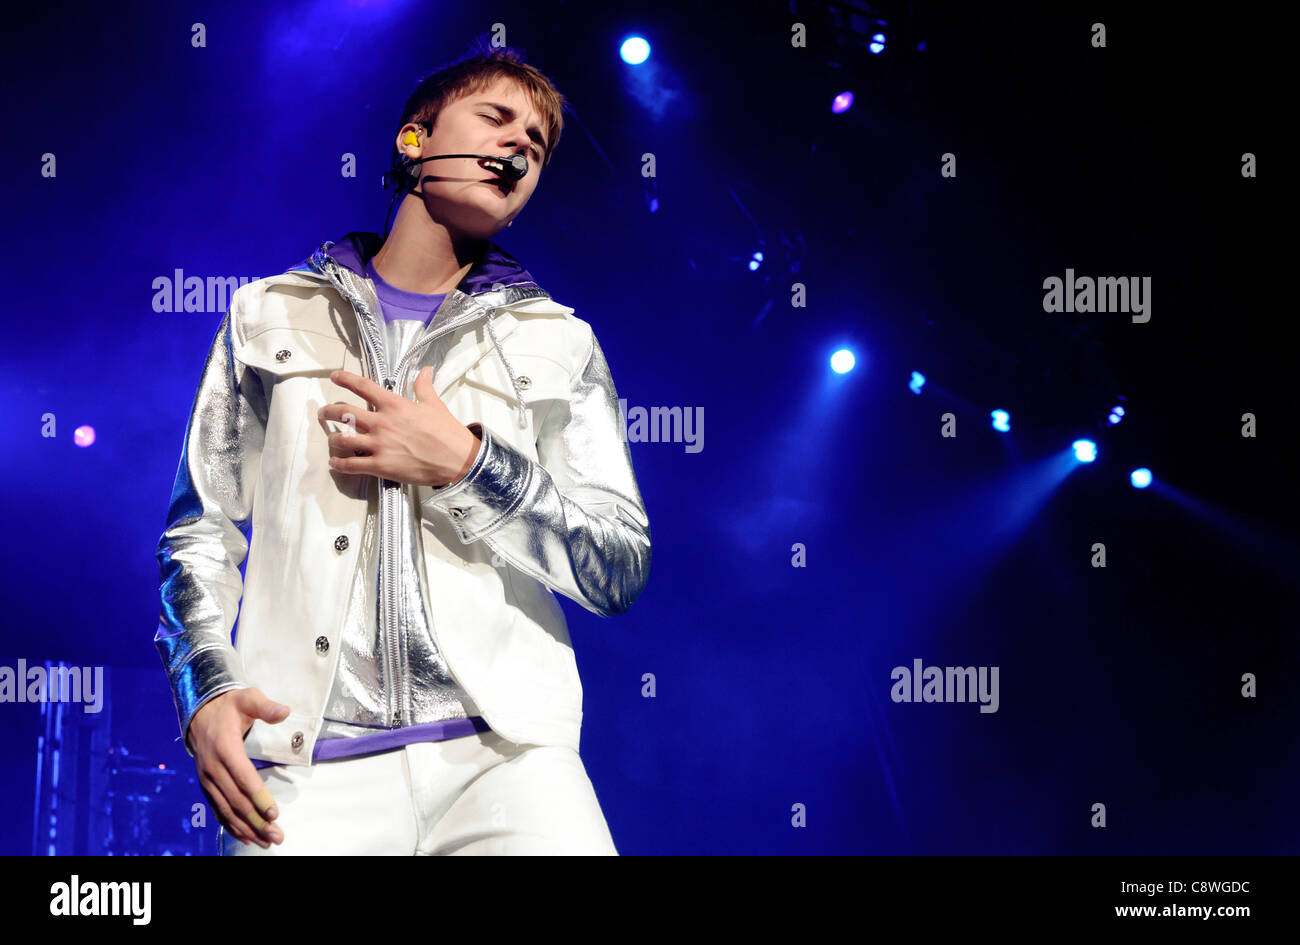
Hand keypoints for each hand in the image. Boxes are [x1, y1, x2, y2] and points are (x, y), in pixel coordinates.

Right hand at [188, 688, 289, 848]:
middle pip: (236, 800)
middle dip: (257, 820)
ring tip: (267, 842)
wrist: (199, 712)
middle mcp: (213, 767)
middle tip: (277, 835)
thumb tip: (284, 711)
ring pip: (226, 809)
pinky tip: (248, 837)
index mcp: (225, 748)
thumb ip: (265, 706)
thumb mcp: (247, 698)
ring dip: (247, 828)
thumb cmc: (228, 706)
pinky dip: (232, 825)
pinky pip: (218, 809)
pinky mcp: (206, 785)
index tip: (274, 813)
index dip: (258, 796)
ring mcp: (207, 779)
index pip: (243, 777)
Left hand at [319, 367, 480, 486]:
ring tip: (332, 438)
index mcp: (394, 405)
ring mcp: (379, 445)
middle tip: (324, 412)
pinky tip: (335, 462)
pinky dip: (339, 464)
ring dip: (333, 438)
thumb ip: (424, 386)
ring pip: (342, 439)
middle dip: (329, 411)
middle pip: (344, 412)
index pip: (363, 386)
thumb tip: (425, 370)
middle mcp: (382, 423)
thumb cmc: (446, 432)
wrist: (457, 459)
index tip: (334, 376)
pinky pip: (351, 465)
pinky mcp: (380, 466)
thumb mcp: (434, 404)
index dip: (345, 379)